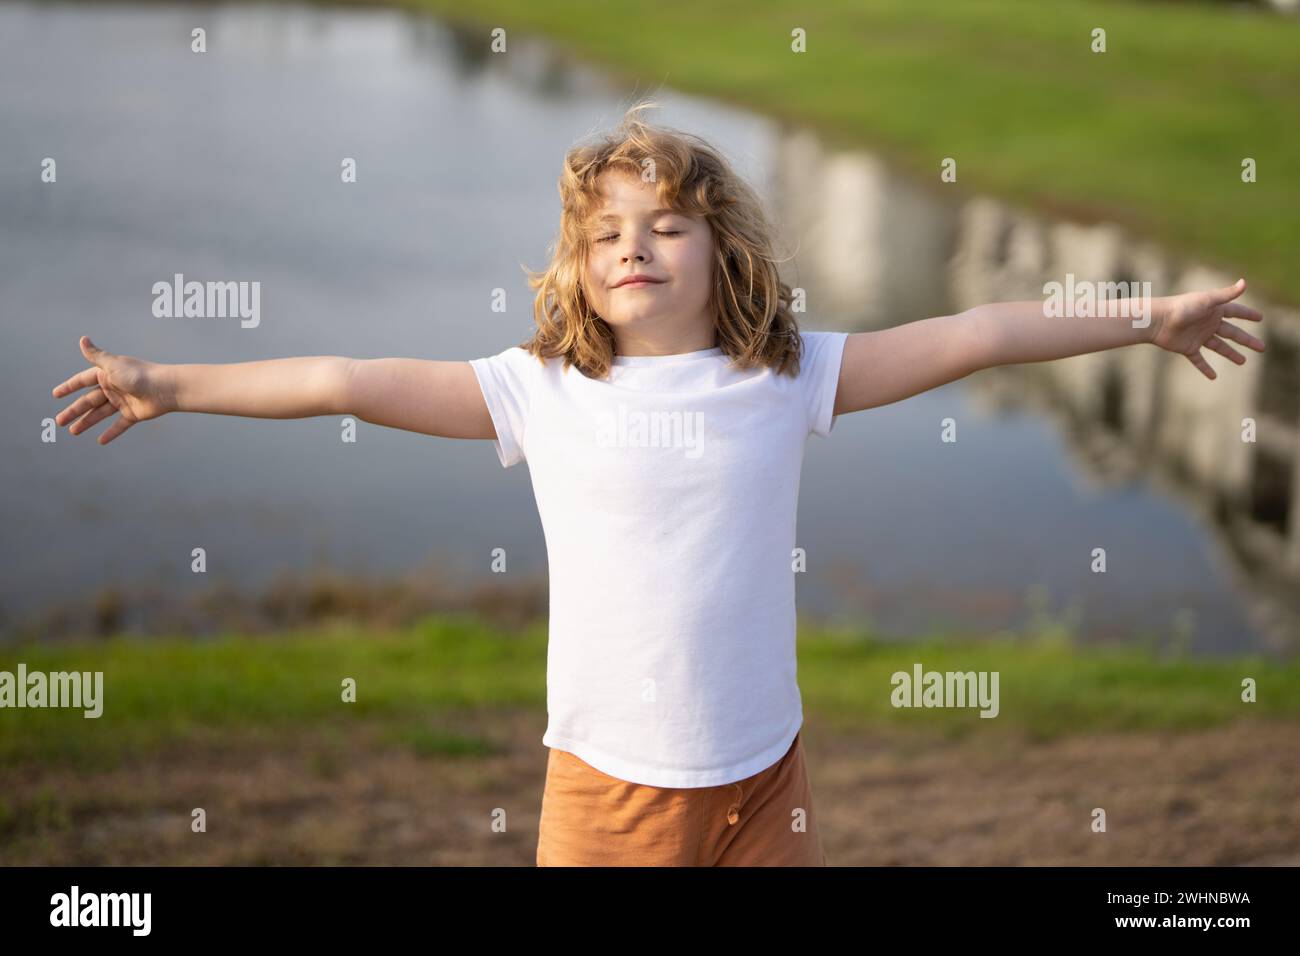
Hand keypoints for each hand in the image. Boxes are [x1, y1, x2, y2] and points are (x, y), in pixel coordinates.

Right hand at [51, 336, 173, 443]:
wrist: (166, 389)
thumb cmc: (140, 375)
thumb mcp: (113, 365)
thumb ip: (96, 356)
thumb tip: (82, 339)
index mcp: (107, 374)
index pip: (82, 381)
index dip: (69, 387)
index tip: (55, 395)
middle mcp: (114, 387)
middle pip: (89, 400)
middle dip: (74, 411)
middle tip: (59, 421)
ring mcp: (123, 401)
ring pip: (100, 414)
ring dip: (87, 422)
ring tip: (73, 432)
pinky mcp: (134, 413)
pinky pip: (120, 424)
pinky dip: (111, 432)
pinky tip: (100, 441)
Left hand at [1149, 278, 1264, 379]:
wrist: (1157, 321)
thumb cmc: (1181, 307)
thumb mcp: (1206, 301)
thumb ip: (1226, 295)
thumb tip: (1245, 283)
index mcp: (1214, 310)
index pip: (1236, 312)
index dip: (1248, 315)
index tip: (1260, 318)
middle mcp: (1208, 323)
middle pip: (1232, 333)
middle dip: (1246, 340)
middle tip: (1262, 347)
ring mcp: (1198, 336)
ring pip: (1219, 347)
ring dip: (1231, 354)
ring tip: (1243, 361)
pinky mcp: (1187, 348)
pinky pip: (1199, 360)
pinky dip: (1205, 368)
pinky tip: (1213, 377)